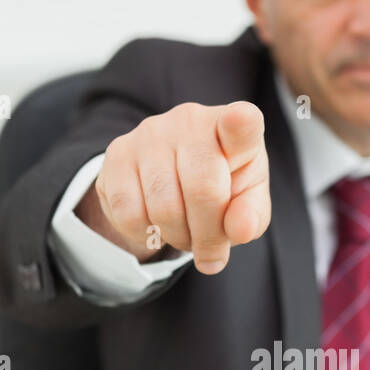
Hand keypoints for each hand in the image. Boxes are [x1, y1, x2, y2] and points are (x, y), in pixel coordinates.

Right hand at [76, 100, 270, 272]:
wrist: (173, 180)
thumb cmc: (222, 189)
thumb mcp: (246, 204)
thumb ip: (251, 217)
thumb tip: (241, 228)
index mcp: (237, 131)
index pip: (241, 123)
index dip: (240, 122)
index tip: (240, 119)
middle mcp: (192, 120)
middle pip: (203, 191)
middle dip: (208, 236)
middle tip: (209, 250)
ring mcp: (151, 133)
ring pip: (164, 208)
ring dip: (177, 238)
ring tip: (184, 232)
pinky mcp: (118, 153)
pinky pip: (130, 214)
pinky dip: (145, 234)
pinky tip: (155, 224)